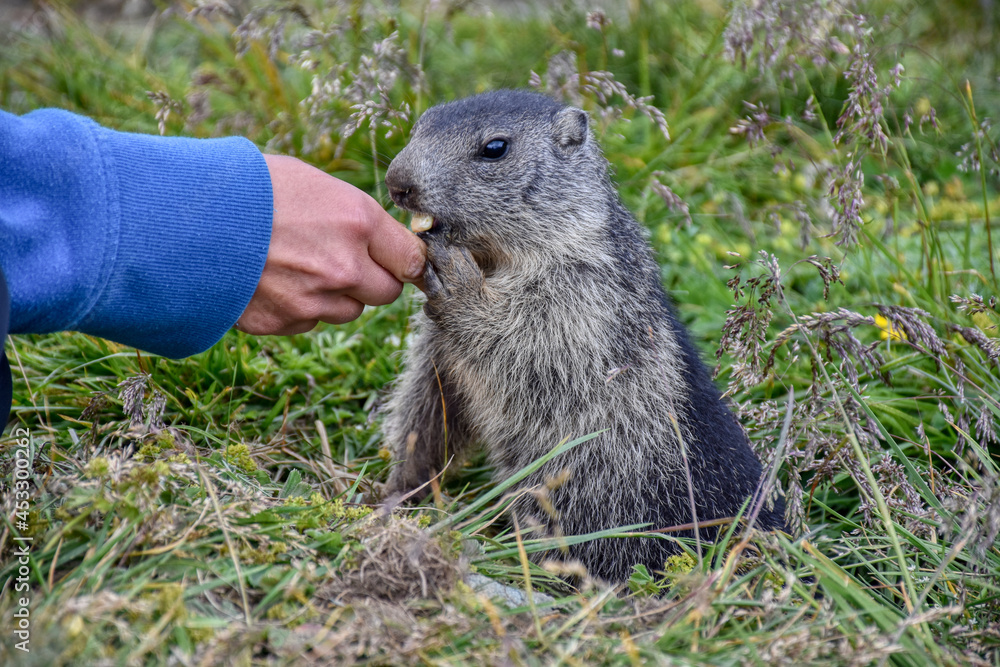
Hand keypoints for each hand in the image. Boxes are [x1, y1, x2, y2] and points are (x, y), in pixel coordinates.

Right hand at [237, 154, 425, 334]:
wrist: (181, 217)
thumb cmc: (247, 187)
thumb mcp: (311, 182)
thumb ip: (353, 216)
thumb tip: (382, 237)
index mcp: (357, 221)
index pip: (413, 260)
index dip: (407, 261)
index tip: (401, 260)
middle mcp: (344, 266)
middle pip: (387, 292)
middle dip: (374, 280)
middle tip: (346, 260)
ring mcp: (314, 299)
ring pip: (349, 310)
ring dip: (337, 295)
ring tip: (298, 264)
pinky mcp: (283, 322)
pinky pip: (310, 322)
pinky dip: (300, 308)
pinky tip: (272, 280)